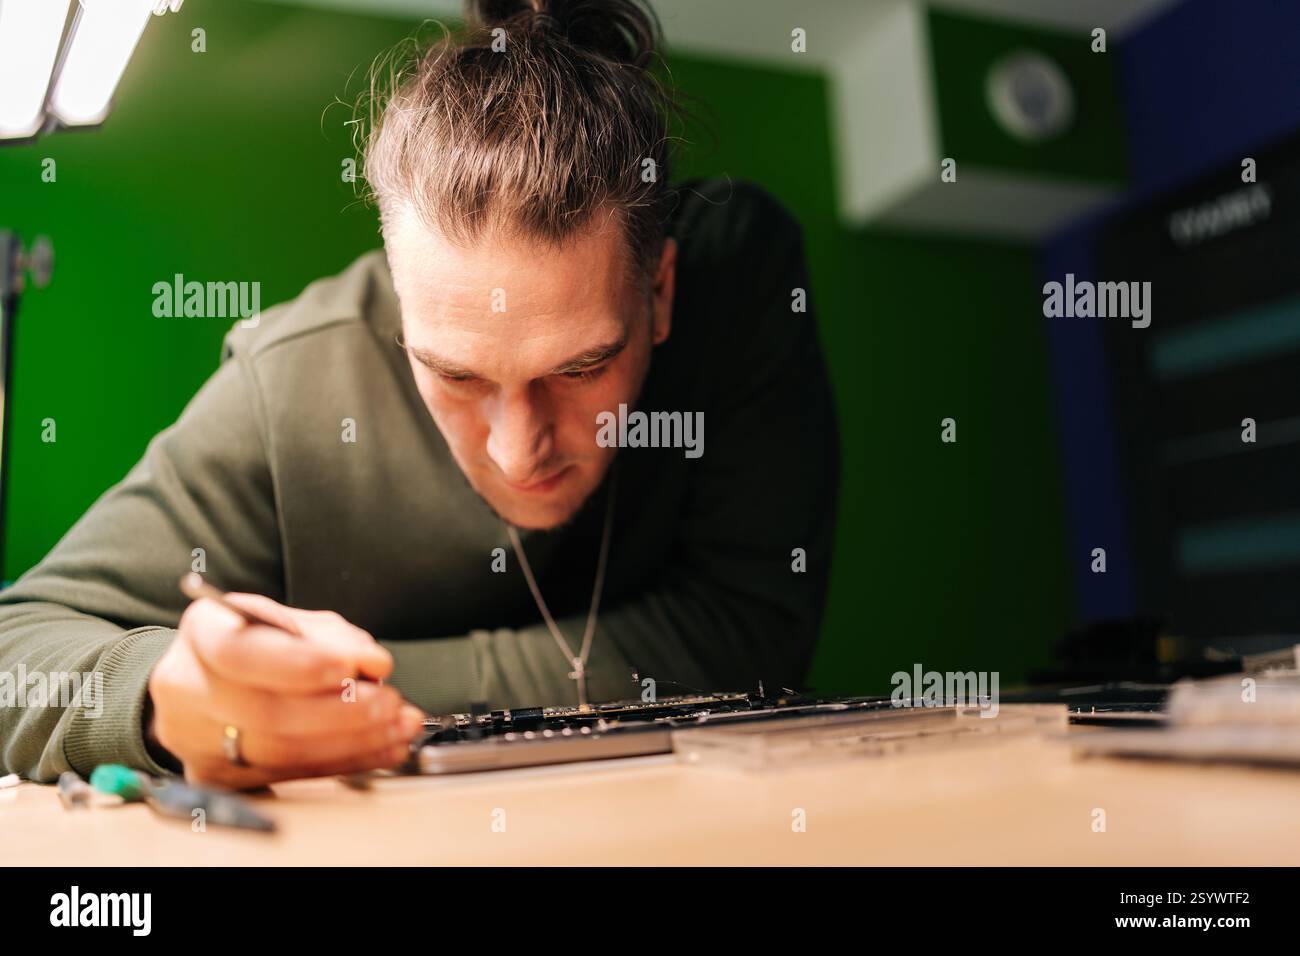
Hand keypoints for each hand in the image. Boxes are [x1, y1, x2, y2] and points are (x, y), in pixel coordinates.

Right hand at [146, 592, 423, 789]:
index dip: (298, 665)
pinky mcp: (220, 777)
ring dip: (353, 742)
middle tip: (389, 702)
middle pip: (265, 713)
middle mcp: (188, 689)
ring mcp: (197, 741)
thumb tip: (373, 664)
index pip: (242, 654)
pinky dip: (346, 762)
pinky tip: (382, 749)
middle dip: (340, 711)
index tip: (349, 668)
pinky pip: (290, 774)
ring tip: (398, 727)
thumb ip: (333, 638)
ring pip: (281, 751)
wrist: (209, 680)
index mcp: (204, 633)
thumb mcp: (292, 621)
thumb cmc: (259, 644)